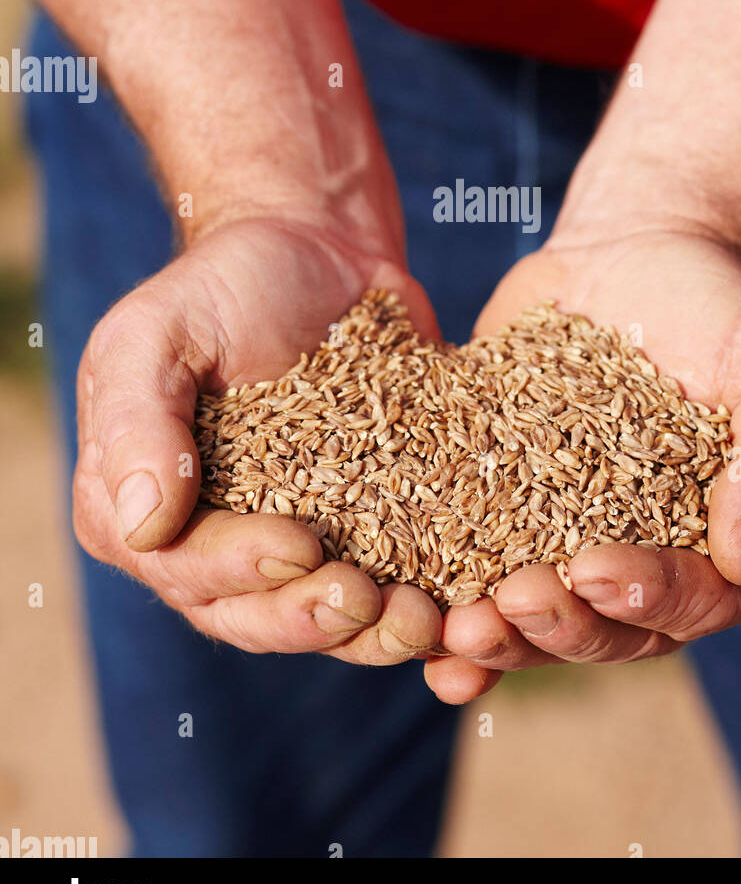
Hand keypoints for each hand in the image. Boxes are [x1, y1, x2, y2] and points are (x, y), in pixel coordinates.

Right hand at [74, 215, 443, 662]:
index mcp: (136, 511)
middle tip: (364, 596)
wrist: (316, 250)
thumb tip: (142, 526)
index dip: (239, 569)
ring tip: (422, 619)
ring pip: (321, 618)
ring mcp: (289, 543)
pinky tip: (461, 604)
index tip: (298, 545)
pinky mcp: (363, 529)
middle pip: (253, 614)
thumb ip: (137, 420)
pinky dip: (421, 601)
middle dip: (309, 617)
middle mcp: (208, 545)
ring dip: (370, 633)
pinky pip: (387, 583)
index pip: (183, 567)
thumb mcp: (156, 331)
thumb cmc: (222, 284)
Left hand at [424, 223, 740, 702]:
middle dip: (561, 628)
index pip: (698, 601)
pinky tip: (422, 622)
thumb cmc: (724, 313)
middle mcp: (659, 566)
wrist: (638, 257)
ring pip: (545, 624)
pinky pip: (485, 577)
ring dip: (502, 639)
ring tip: (457, 628)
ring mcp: (580, 547)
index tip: (592, 569)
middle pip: (614, 631)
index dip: (646, 597)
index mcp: (734, 549)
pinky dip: (454, 612)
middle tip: (510, 602)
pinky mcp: (513, 518)